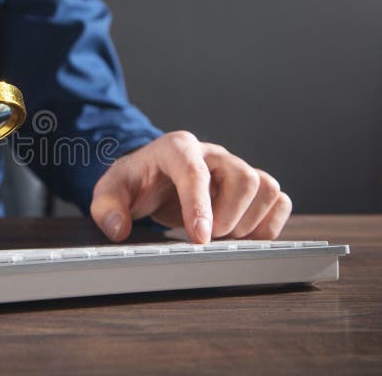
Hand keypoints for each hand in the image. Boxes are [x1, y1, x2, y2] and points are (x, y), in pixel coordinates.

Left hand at [90, 131, 291, 242]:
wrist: (152, 176)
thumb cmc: (136, 182)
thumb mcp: (110, 191)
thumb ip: (106, 207)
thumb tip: (118, 229)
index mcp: (176, 148)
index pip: (194, 171)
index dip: (200, 205)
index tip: (199, 237)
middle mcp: (212, 154)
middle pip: (243, 178)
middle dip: (228, 216)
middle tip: (204, 237)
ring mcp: (235, 168)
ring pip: (266, 187)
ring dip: (250, 221)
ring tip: (222, 235)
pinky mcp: (251, 186)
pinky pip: (278, 200)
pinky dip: (269, 224)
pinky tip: (244, 235)